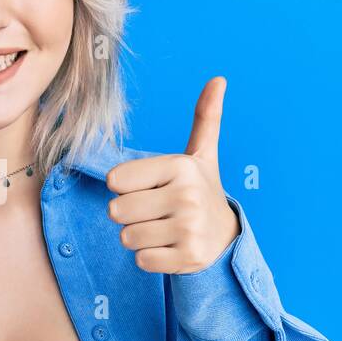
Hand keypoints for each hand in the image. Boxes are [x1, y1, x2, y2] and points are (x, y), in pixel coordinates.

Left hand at [105, 76, 240, 273]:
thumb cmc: (200, 190)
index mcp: (180, 166)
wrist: (226, 236)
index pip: (115, 180)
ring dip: (138, 237)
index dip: (124, 188)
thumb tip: (218, 79)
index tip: (148, 188)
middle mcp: (186, 196)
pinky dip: (149, 258)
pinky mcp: (188, 258)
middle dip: (128, 215)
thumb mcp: (201, 155)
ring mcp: (189, 229)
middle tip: (154, 212)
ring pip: (127, 238)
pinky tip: (169, 248)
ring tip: (162, 229)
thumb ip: (205, 118)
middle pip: (116, 211)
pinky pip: (141, 261)